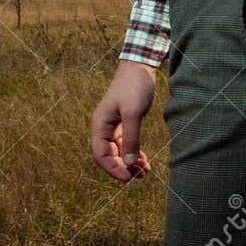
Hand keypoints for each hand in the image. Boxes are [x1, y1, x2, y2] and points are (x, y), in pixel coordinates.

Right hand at [90, 59, 156, 180]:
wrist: (140, 66)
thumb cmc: (134, 86)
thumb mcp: (133, 113)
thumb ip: (130, 138)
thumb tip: (128, 163)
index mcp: (100, 125)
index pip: (100, 155)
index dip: (112, 169)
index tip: (128, 178)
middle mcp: (103, 128)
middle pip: (109, 156)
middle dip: (123, 168)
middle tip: (141, 175)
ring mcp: (113, 126)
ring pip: (118, 152)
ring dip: (129, 162)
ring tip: (145, 171)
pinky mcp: (124, 123)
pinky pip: (125, 144)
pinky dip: (134, 153)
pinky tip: (144, 160)